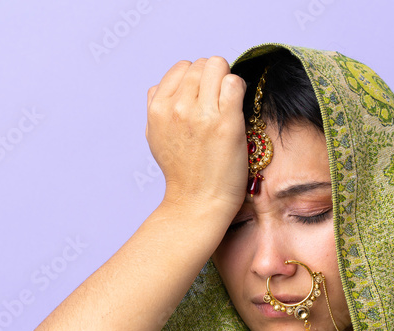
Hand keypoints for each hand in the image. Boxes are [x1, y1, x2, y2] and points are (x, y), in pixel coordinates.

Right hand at [146, 56, 247, 223]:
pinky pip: (234, 82)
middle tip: (218, 102)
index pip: (181, 68)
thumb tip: (162, 87)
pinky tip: (237, 107)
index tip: (203, 97)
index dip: (196, 79)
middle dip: (213, 78)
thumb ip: (156, 108)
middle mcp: (177, 107)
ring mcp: (202, 113)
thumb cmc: (181, 173)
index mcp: (158, 109)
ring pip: (218, 66)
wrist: (197, 203)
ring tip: (228, 103)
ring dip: (226, 81)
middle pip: (201, 64)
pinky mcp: (226, 122)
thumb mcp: (155, 137)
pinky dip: (238, 88)